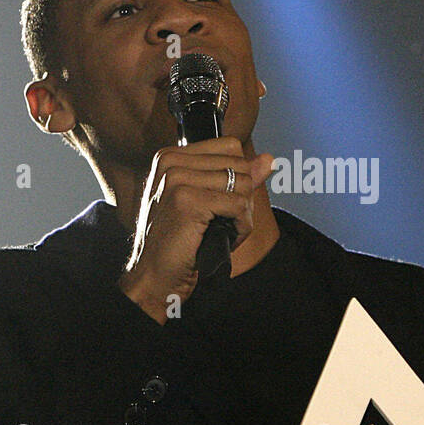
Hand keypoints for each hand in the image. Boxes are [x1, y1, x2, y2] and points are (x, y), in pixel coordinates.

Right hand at [118, 138, 275, 321]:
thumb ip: (238, 177)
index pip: (230, 147)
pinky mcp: (187, 201)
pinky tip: (222, 239)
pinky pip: (239, 205)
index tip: (219, 204)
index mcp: (171, 156)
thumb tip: (268, 159)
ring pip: (243, 185)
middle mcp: (171, 161)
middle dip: (241, 198)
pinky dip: (240, 228)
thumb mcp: (209, 203)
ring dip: (242, 216)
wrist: (155, 277)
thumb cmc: (180, 243)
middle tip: (220, 223)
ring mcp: (176, 179)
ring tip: (219, 232)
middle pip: (240, 165)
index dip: (237, 178)